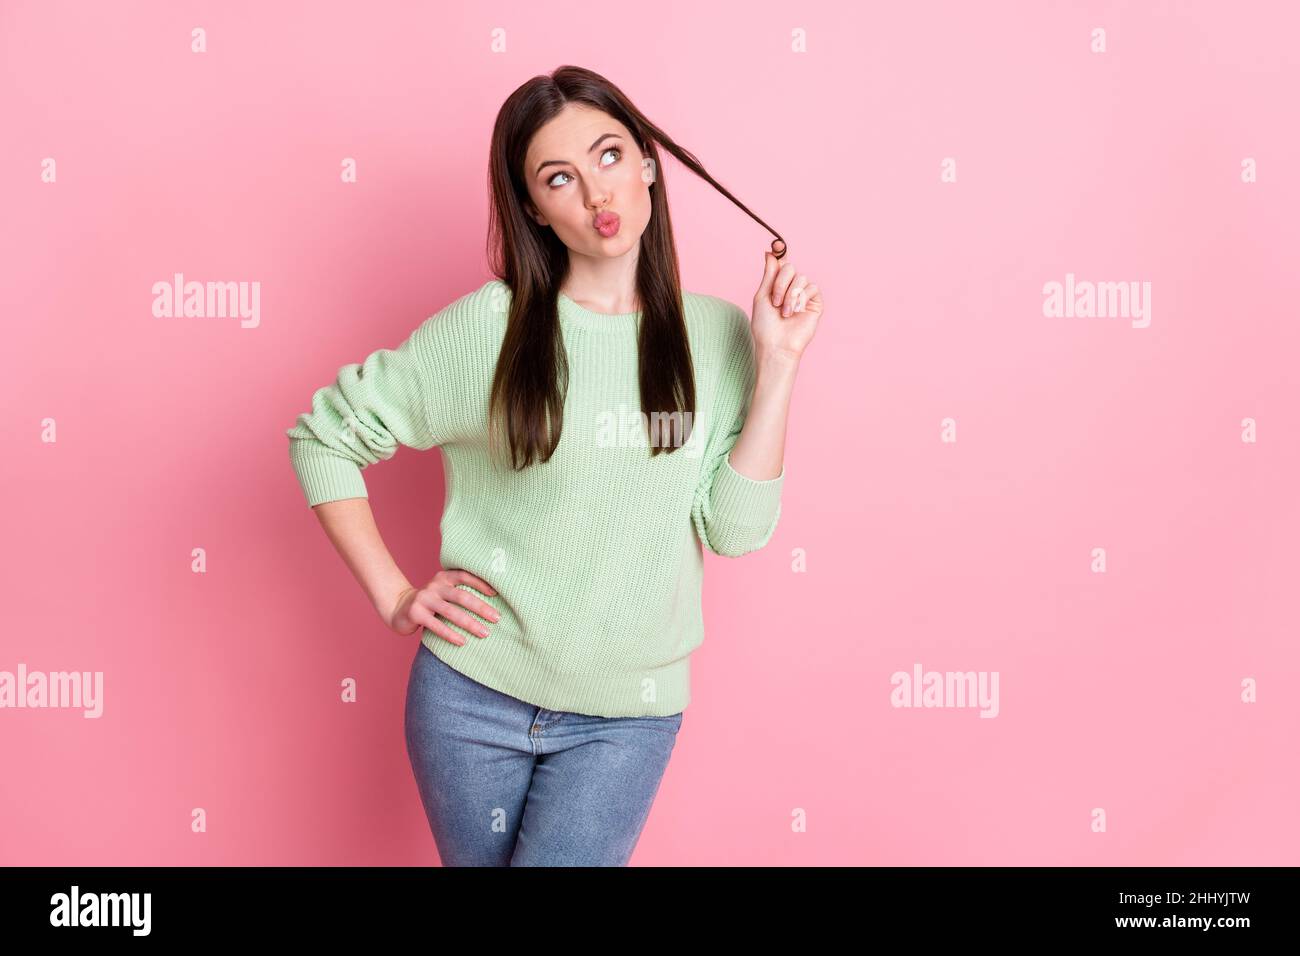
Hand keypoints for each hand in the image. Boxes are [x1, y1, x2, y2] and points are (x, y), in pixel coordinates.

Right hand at [386, 569, 500, 643]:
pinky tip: (462, 641)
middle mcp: (434, 585)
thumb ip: (460, 592)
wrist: (399, 608)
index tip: (496, 594)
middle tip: (497, 619)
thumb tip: (492, 601)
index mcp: (444, 577)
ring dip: (470, 623)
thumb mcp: (443, 592)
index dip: (481, 583)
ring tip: (484, 633)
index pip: (465, 576)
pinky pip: (436, 625)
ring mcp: (424, 599)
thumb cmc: (431, 602)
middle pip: (461, 596)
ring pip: (451, 612)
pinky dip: (450, 634)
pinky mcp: (416, 613)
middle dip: (481, 608)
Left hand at [751, 243, 822, 361]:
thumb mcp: (763, 296)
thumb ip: (769, 274)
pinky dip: (801, 298)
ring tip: (784, 312)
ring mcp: (804, 295)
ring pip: (801, 277)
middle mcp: (792, 288)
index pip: (782, 264)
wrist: (776, 345)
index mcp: (778, 285)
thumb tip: (770, 252)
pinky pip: (812, 288)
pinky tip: (795, 312)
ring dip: (789, 295)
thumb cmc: (766, 326)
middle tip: (775, 301)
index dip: (780, 252)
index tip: (776, 245)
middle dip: (781, 283)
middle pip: (791, 268)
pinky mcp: (815, 303)